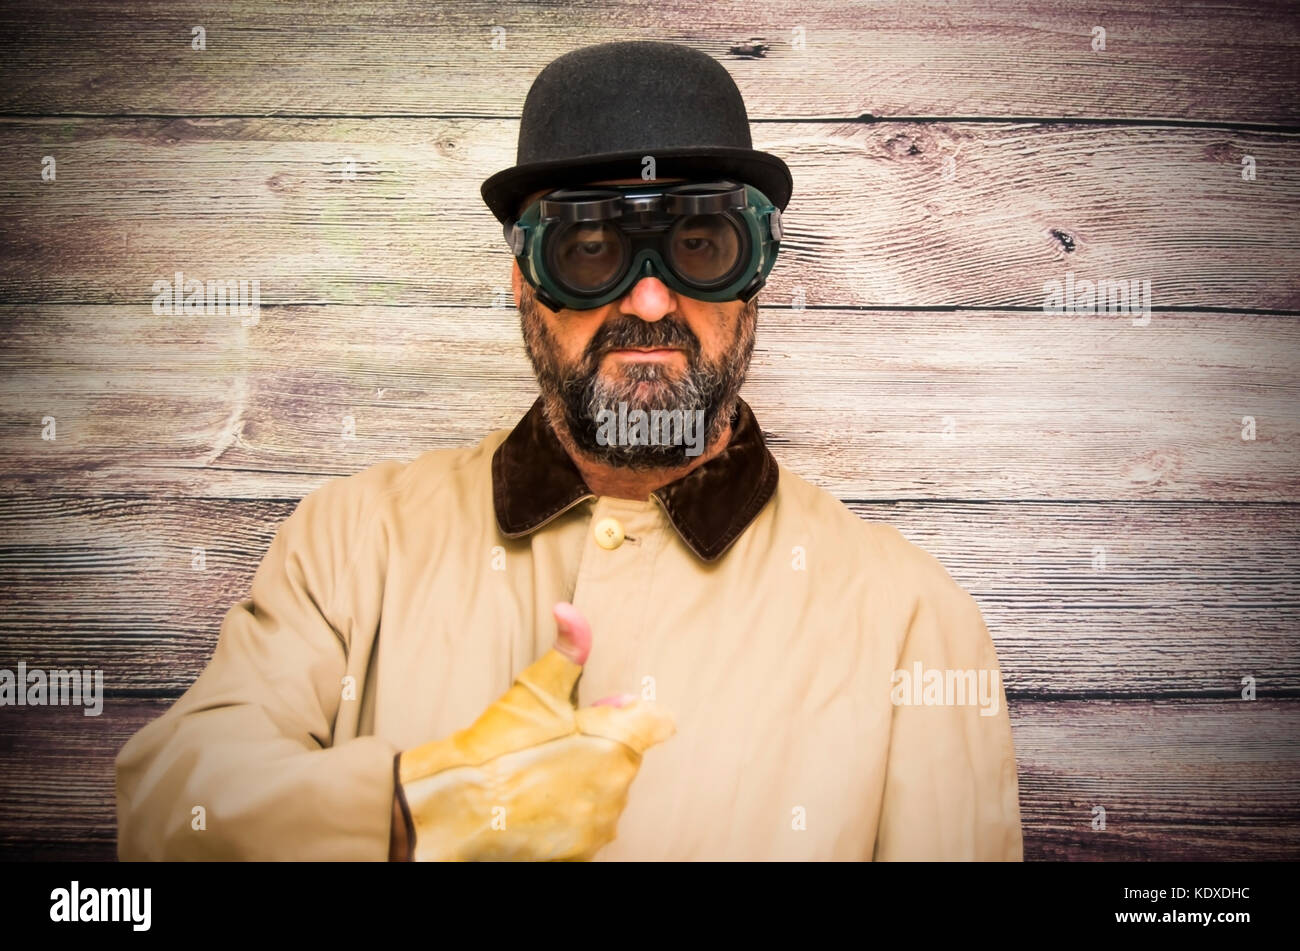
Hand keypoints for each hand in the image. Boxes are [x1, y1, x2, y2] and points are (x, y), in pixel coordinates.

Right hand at [393, 602, 674, 860]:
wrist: (453, 807)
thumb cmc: (493, 747)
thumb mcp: (532, 690)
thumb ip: (567, 648)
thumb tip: (570, 610)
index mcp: (614, 744)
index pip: (656, 722)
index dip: (629, 715)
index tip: (602, 717)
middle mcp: (616, 790)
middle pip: (624, 760)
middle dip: (597, 750)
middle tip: (550, 748)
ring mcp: (599, 827)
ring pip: (606, 795)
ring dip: (583, 786)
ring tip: (537, 778)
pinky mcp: (581, 855)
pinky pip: (588, 828)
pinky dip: (570, 818)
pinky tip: (537, 806)